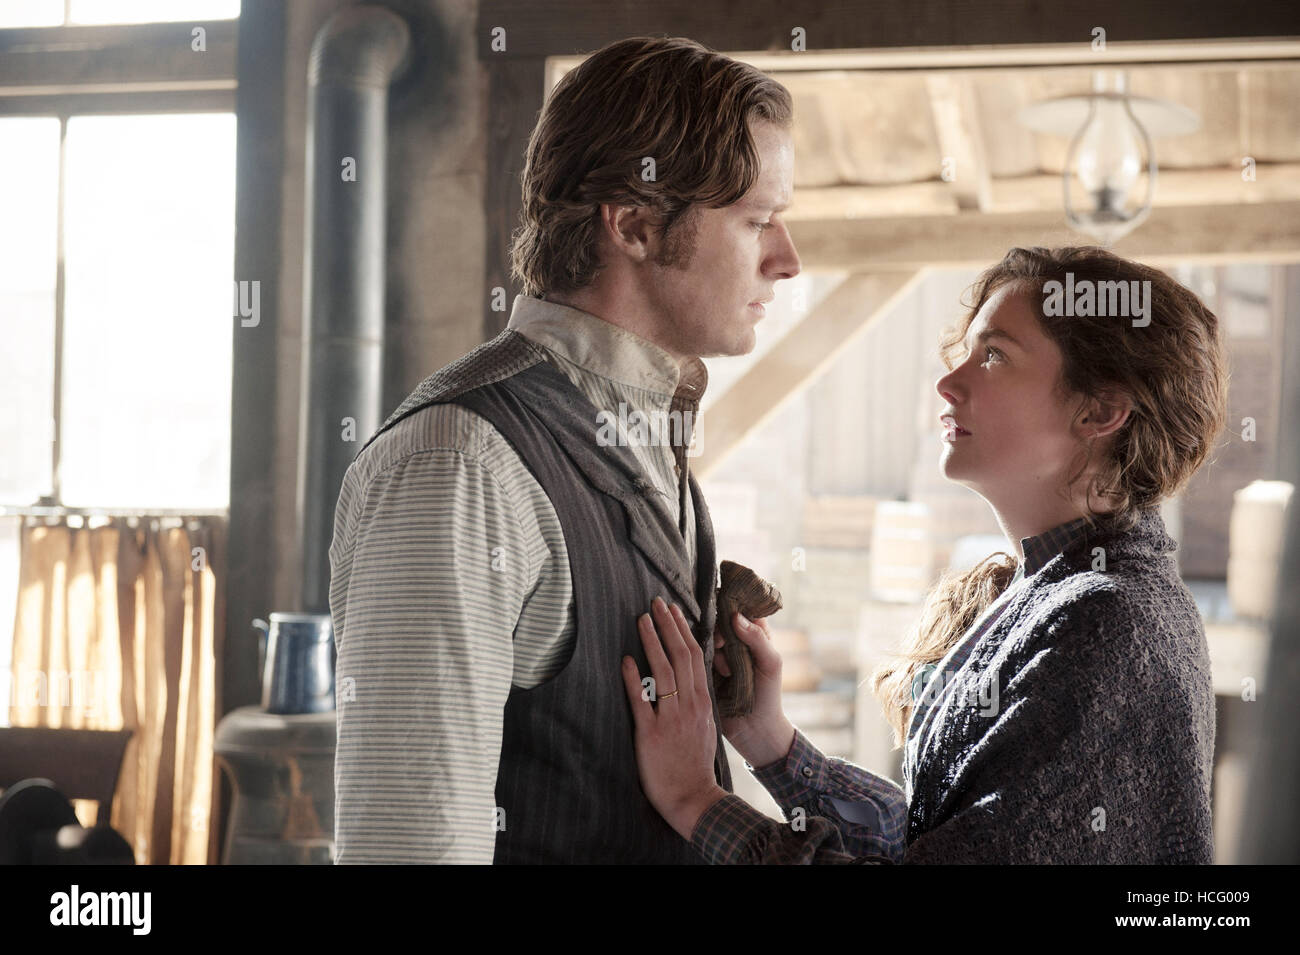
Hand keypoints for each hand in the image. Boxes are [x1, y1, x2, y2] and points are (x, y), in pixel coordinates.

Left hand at [621, 597, 727, 840]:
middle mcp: (690, 705)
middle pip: (681, 657)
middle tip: (655, 603)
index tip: (673, 610)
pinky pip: (642, 702)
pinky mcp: (652, 735)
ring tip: (642, 620)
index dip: (683, 630)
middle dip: (668, 627)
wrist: (694, 798)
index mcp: (702, 702)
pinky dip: (634, 680)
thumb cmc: (694, 763)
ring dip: (652, 643)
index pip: (695, 656)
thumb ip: (696, 701)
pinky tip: (625, 661)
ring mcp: (671, 719)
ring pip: (664, 672)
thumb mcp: (704, 726)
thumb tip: (687, 678)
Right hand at [712, 611, 794, 768]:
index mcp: (754, 633)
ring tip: (726, 672)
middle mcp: (735, 640)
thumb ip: (757, 639)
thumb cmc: (768, 695)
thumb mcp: (770, 664)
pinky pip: (695, 656)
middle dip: (720, 634)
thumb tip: (735, 616)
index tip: (728, 622)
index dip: (731, 610)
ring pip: (705, 637)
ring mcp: (718, 654)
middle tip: (722, 647)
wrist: (752, 729)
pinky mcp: (704, 668)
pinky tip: (711, 673)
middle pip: (718, 621)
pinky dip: (698, 661)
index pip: (740, 608)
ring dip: (714, 652)